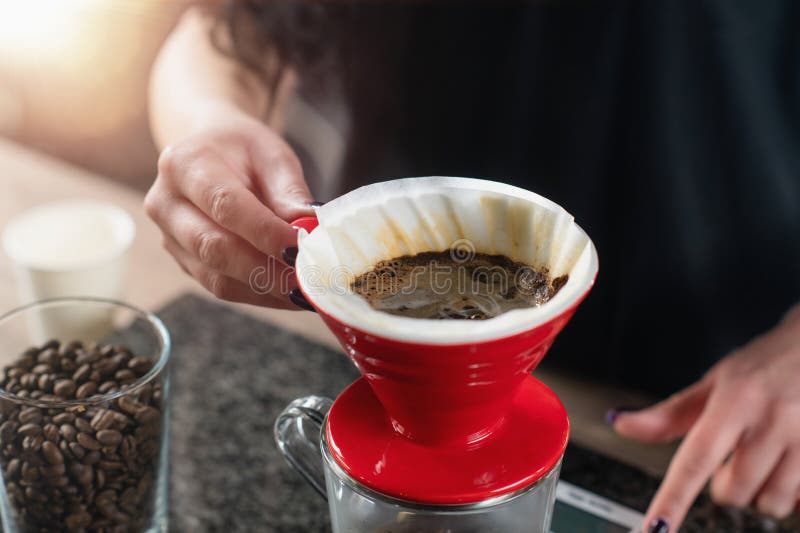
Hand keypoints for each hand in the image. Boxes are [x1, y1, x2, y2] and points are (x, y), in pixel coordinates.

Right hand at [145, 110, 313, 308]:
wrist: (207, 152)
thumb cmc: (242, 151)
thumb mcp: (272, 155)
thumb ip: (289, 192)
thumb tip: (310, 228)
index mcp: (185, 164)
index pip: (225, 205)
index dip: (265, 233)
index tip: (302, 249)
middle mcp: (166, 203)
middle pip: (214, 248)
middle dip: (266, 271)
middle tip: (309, 281)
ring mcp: (169, 237)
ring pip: (216, 277)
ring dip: (265, 290)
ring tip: (306, 292)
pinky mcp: (183, 262)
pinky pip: (220, 287)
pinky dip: (259, 295)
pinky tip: (289, 293)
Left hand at [610, 304, 799, 531]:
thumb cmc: (765, 365)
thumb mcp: (714, 382)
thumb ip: (669, 413)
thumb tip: (621, 423)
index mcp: (735, 402)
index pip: (695, 459)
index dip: (673, 499)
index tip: (656, 528)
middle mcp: (772, 421)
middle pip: (733, 491)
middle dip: (726, 483)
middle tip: (734, 455)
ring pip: (769, 503)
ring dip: (760, 491)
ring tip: (764, 458)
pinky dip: (791, 492)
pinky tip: (789, 464)